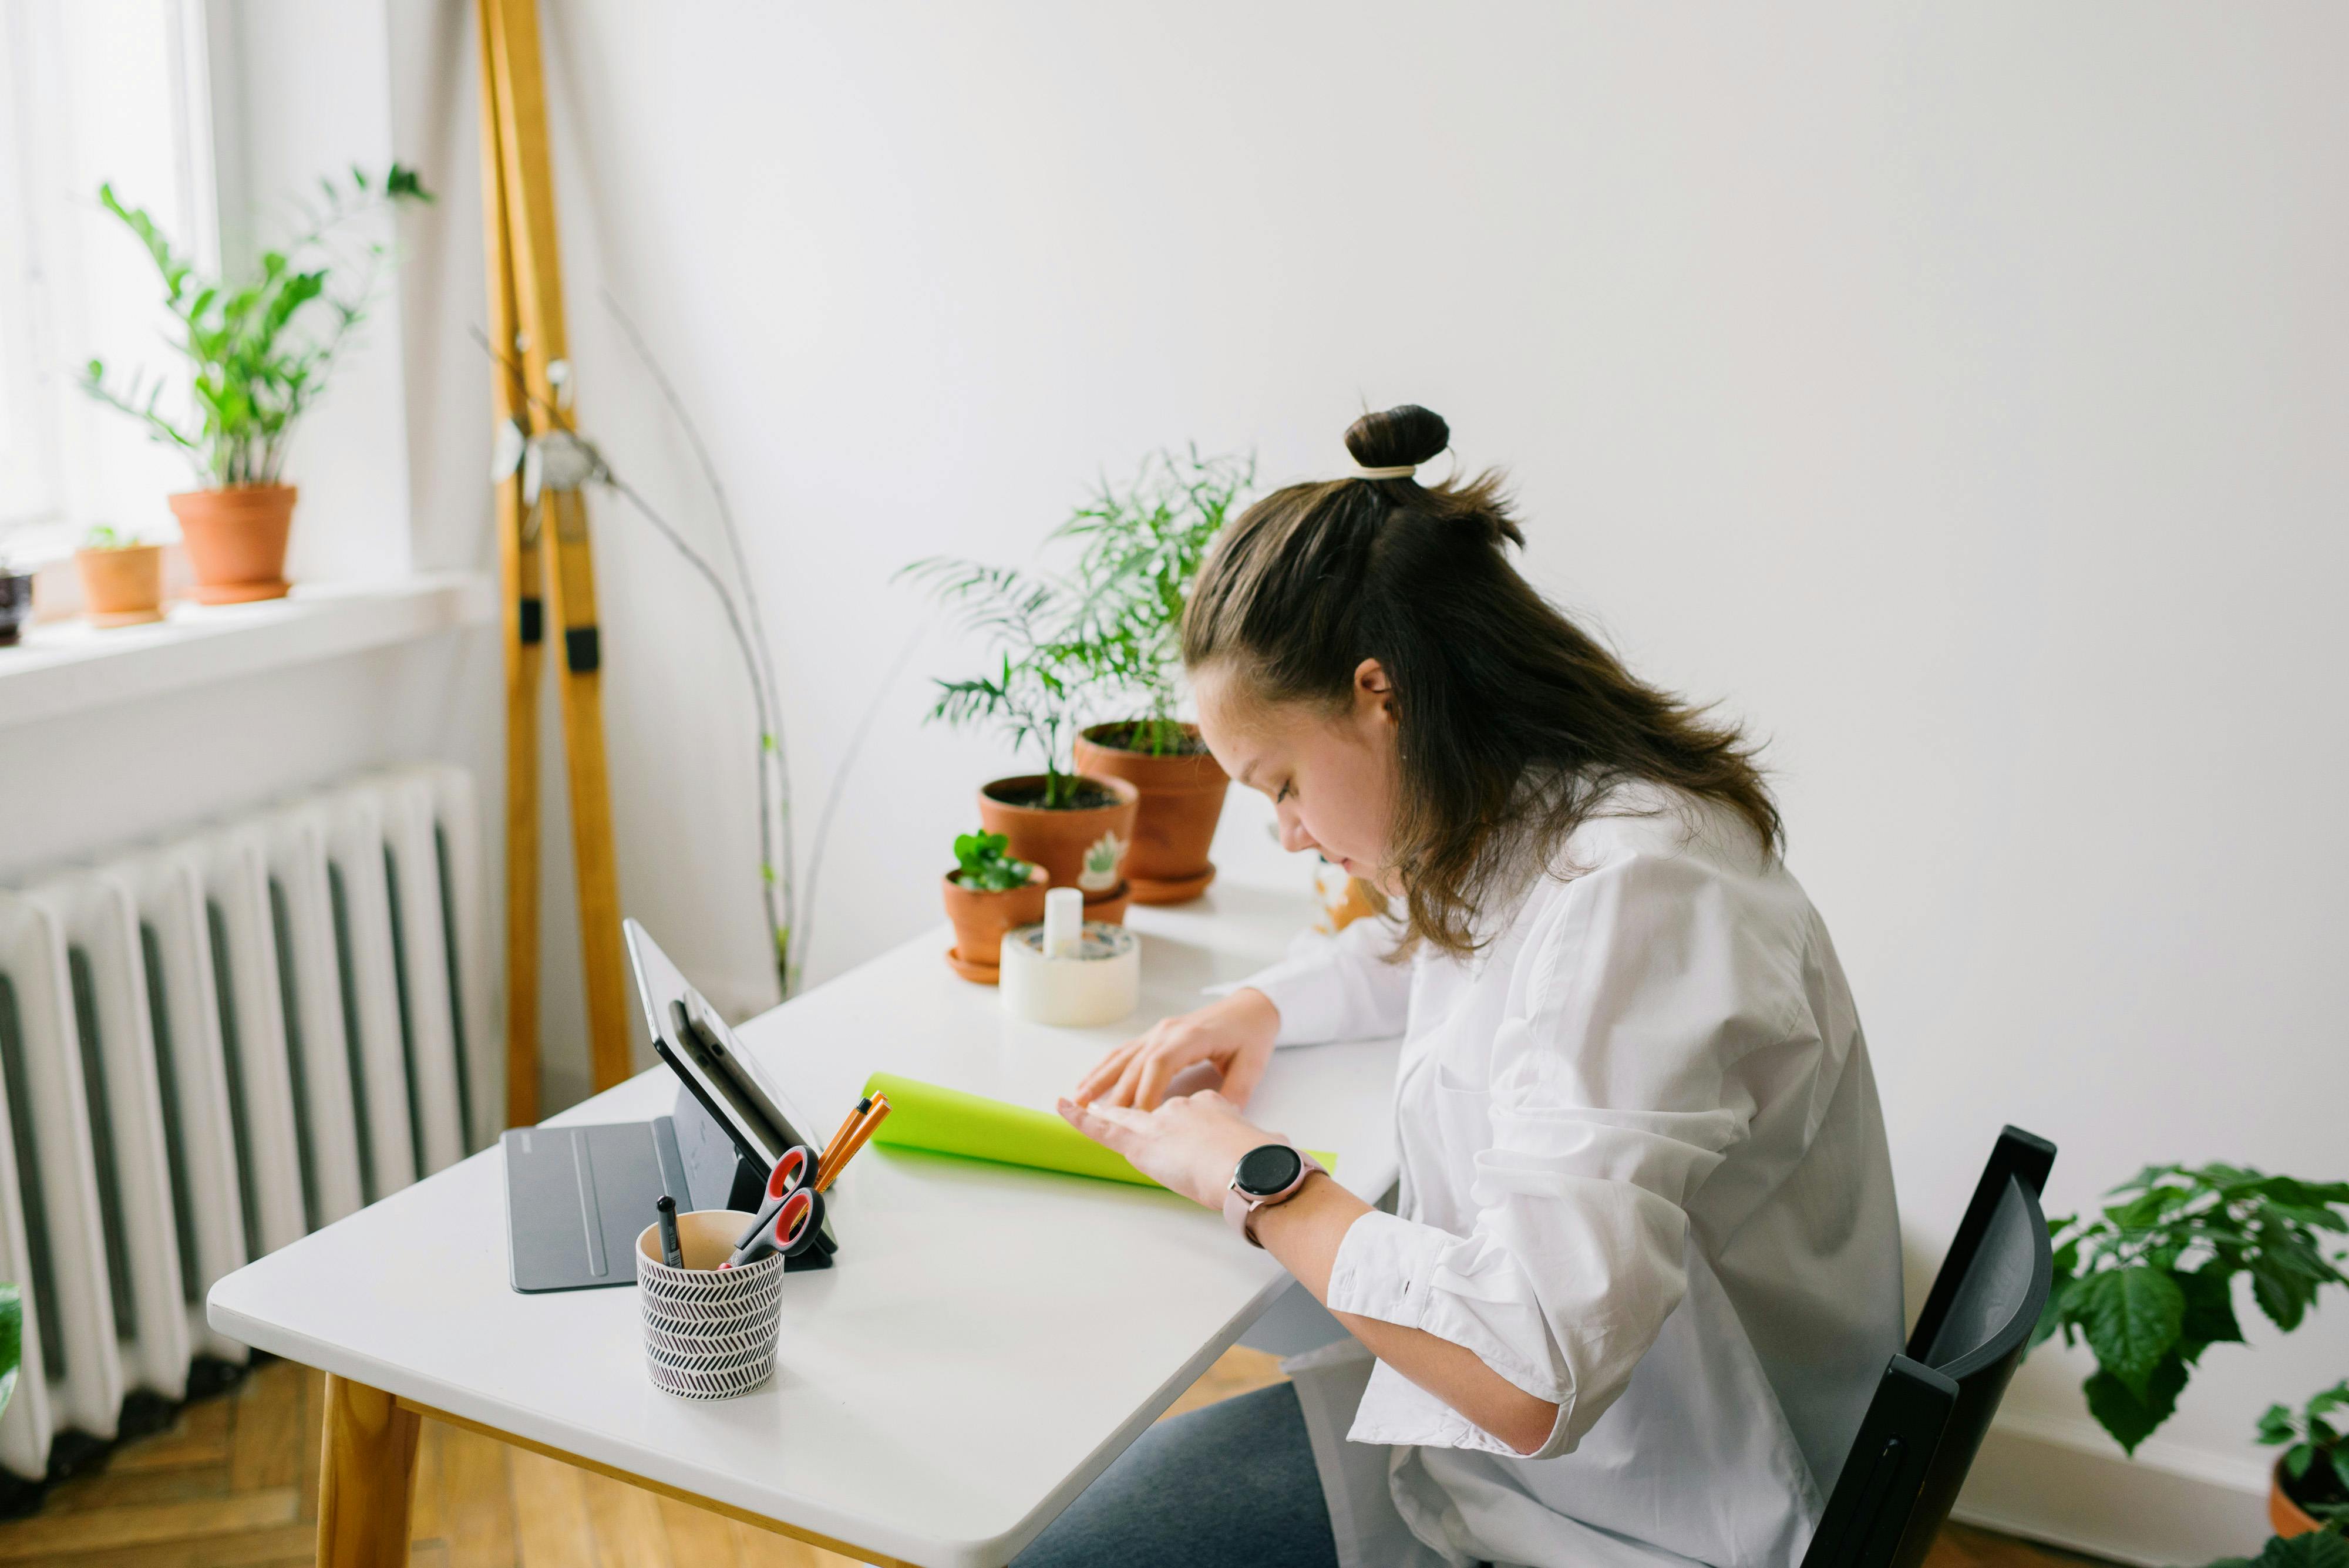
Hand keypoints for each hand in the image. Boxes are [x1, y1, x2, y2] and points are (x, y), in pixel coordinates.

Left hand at [1055, 1089, 1270, 1209]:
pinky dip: (1080, 1118)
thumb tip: (1277, 1152)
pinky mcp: (1140, 1142)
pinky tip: (1063, 1107)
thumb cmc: (1265, 1159)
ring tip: (1086, 1105)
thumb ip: (1264, 1144)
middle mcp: (1180, 1105)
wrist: (1252, 1166)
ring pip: (1124, 1114)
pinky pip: (1102, 1128)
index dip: (1193, 1127)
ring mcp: (1159, 1121)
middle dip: (1144, 1116)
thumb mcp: (1269, 1143)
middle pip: (1153, 1110)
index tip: (1206, 1142)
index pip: (1191, 1110)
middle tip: (1145, 1135)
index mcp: (1211, 1102)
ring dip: (1107, 1110)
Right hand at [1074, 988, 1279, 1110]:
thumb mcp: (1252, 1065)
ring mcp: (1159, 1031)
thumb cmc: (1252, 1035)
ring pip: (1123, 1057)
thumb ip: (1236, 1092)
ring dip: (1099, 1078)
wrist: (1251, 1006)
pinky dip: (1105, 1068)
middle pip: (1135, 1064)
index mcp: (1191, 1037)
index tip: (1139, 1120)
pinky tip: (1090, 1083)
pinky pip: (1125, 1052)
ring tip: (1078, 1100)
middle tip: (1097, 1120)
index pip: (1160, 1065)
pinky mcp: (1155, 1035)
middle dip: (1116, 1093)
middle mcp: (1168, 1031)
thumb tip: (1218, 1120)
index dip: (1147, 1092)